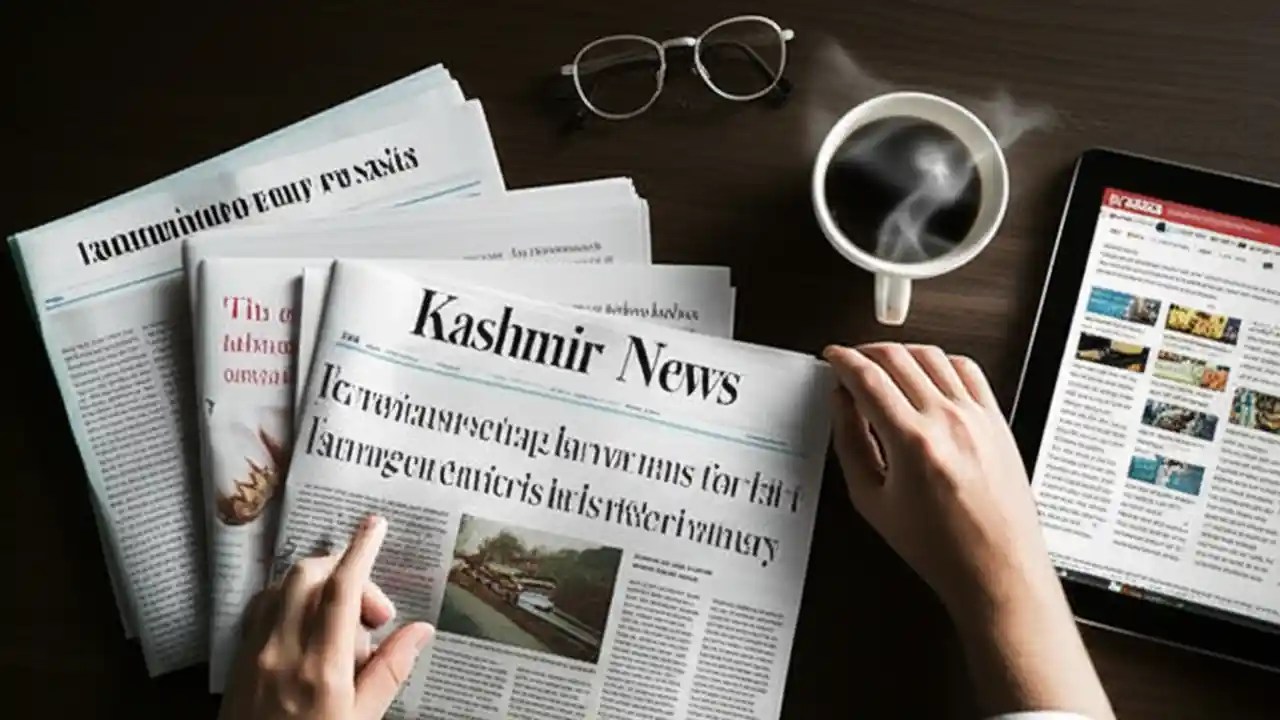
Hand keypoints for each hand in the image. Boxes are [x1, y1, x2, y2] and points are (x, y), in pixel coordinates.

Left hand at [220, 516, 433, 719]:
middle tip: (373, 613)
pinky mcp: (239, 661)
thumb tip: (421, 630)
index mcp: (321, 669)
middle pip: (308, 576)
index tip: (376, 526)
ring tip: (343, 627)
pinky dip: (289, 601)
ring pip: (282, 587)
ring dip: (317, 587)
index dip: (361, 551)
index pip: (342, 591)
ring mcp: (255, 654)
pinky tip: (308, 627)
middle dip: (344, 572)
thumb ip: (390, 671)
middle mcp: (283, 652)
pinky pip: (263, 608)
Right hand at [823, 343, 1055, 614]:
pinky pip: (967, 369)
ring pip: (932, 355)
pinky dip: (940, 361)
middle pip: (897, 357)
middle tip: (851, 361)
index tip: (832, 357)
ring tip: (884, 365)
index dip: (842, 360)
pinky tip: (927, 374)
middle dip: (865, 352)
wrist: (996, 567)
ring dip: (901, 352)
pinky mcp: (996, 419)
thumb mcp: (872, 500)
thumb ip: (850, 444)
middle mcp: (948, 421)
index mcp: (913, 442)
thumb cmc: (939, 546)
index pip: (868, 378)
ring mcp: (976, 416)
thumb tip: (842, 404)